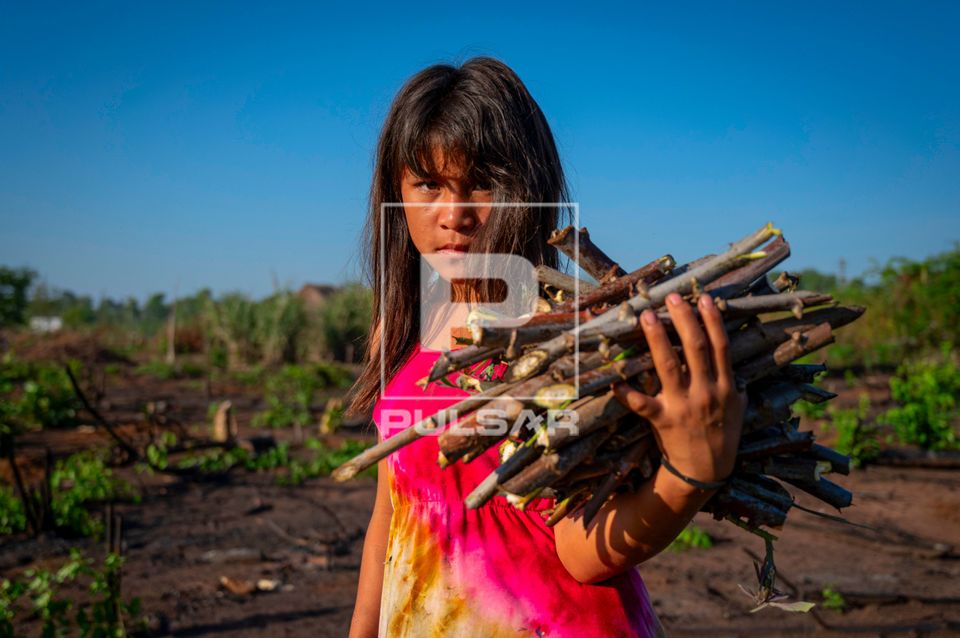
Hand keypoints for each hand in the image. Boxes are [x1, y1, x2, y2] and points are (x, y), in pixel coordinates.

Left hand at [613, 293, 745, 484]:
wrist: (706, 473)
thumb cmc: (722, 438)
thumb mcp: (737, 410)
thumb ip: (737, 388)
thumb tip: (740, 370)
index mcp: (725, 387)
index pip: (721, 346)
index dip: (713, 321)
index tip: (704, 298)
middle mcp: (706, 392)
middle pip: (696, 348)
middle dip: (684, 320)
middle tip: (672, 297)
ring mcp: (684, 406)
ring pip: (669, 366)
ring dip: (657, 339)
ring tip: (647, 316)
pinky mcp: (663, 420)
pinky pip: (642, 404)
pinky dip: (627, 392)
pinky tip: (614, 379)